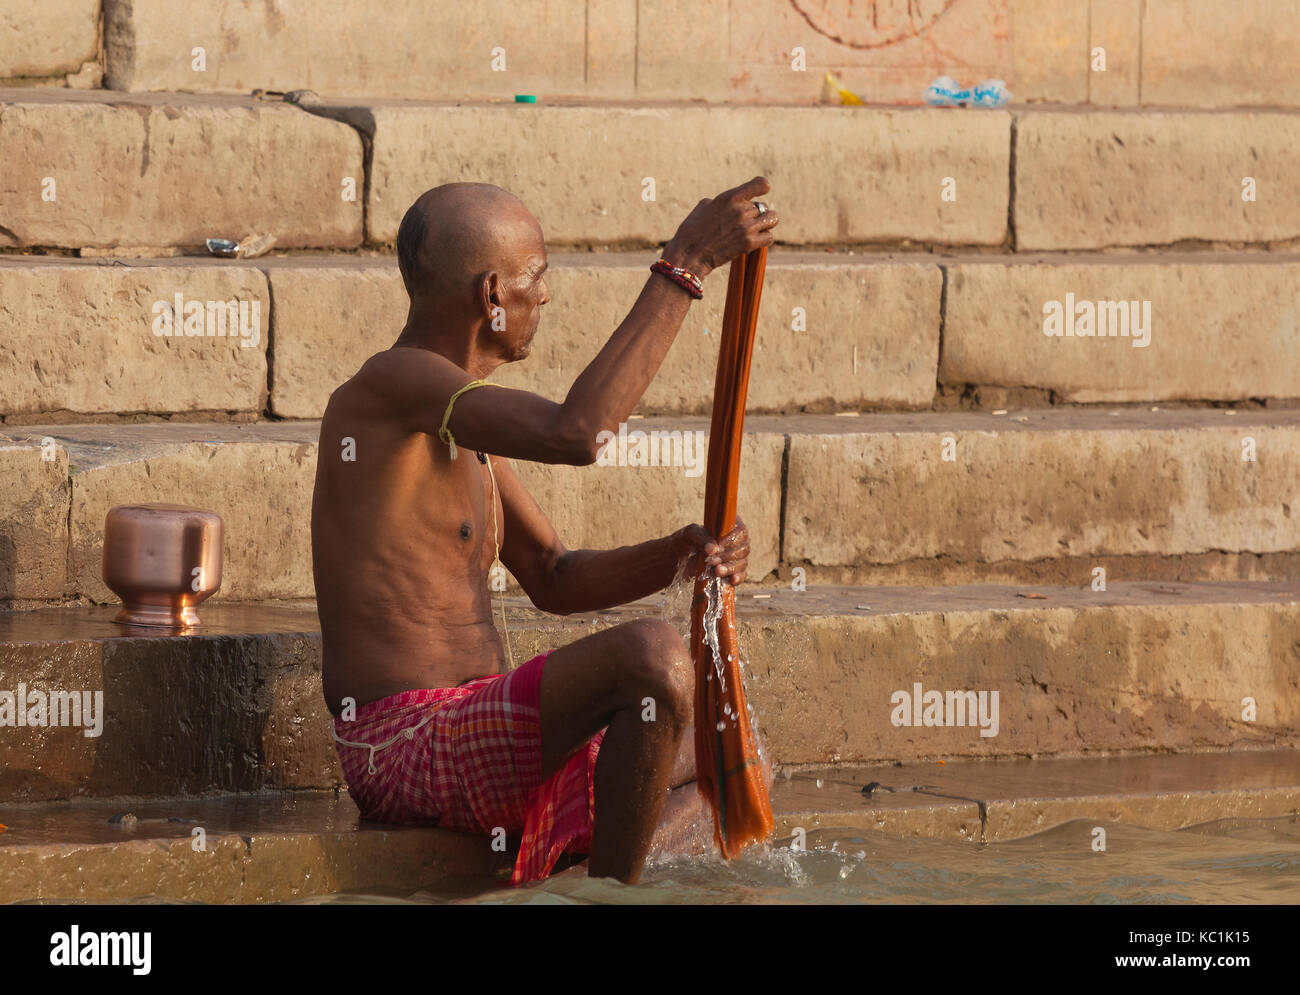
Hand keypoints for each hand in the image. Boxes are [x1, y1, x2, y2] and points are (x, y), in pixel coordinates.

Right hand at [661, 177, 778, 279]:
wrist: (689, 255)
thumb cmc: (692, 230)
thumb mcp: (705, 206)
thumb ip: (724, 201)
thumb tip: (735, 203)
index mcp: (730, 197)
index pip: (761, 184)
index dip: (762, 187)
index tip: (759, 192)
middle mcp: (741, 210)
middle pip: (764, 205)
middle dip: (757, 213)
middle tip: (746, 221)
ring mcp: (747, 227)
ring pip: (772, 219)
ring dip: (766, 223)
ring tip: (756, 228)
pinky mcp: (749, 244)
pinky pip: (769, 237)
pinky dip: (764, 238)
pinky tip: (755, 240)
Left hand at [678, 517, 749, 585]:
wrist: (682, 557)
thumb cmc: (688, 540)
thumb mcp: (690, 534)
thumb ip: (701, 538)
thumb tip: (712, 549)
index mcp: (730, 526)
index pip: (741, 531)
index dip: (732, 539)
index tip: (719, 546)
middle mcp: (737, 541)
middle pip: (743, 548)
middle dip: (727, 556)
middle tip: (712, 561)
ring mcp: (737, 557)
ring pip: (742, 563)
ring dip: (730, 568)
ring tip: (716, 571)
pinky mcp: (734, 571)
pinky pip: (741, 575)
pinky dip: (738, 578)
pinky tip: (731, 580)